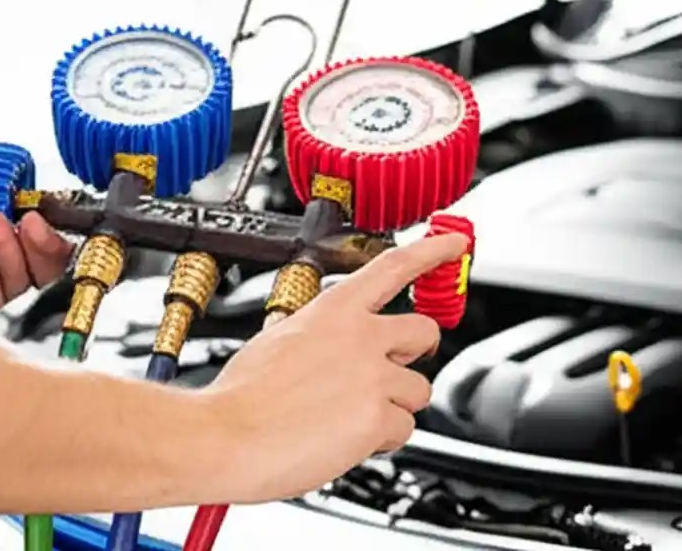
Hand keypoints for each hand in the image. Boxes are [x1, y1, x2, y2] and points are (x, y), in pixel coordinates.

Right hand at [199, 232, 463, 503]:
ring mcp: (373, 377)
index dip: (432, 251)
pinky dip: (380, 439)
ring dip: (393, 404)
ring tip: (350, 416)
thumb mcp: (279, 340)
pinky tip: (346, 439)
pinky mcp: (378, 418)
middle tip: (395, 364)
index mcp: (332, 310)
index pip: (393, 266)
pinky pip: (403, 429)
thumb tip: (333, 346)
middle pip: (425, 331)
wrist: (226, 436)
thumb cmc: (242, 397)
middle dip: (417, 350)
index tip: (456, 242)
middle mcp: (360, 337)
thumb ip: (319, 334)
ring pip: (418, 389)